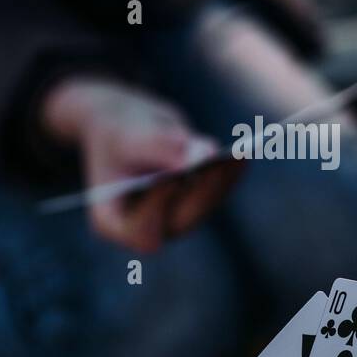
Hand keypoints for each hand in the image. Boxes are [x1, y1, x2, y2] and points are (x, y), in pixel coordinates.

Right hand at [39, 76, 227, 251]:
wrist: (125, 126)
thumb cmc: (116, 131)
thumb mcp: (126, 133)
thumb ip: (157, 146)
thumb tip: (201, 156)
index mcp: (113, 221)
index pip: (141, 230)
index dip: (157, 209)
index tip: (172, 178)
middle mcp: (145, 227)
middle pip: (179, 219)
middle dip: (199, 190)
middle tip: (216, 161)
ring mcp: (173, 218)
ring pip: (203, 205)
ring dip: (220, 180)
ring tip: (238, 154)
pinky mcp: (195, 202)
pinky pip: (216, 191)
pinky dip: (229, 172)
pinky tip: (243, 153)